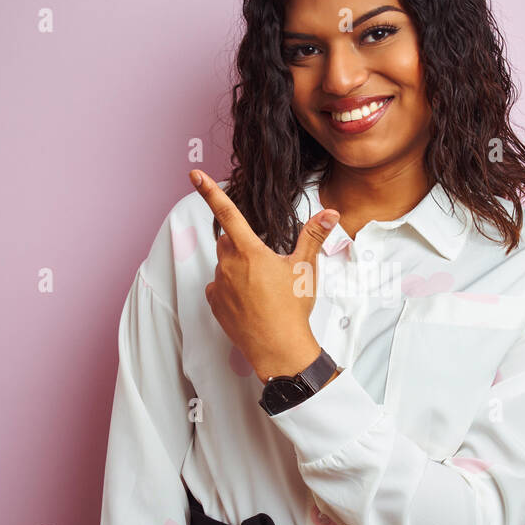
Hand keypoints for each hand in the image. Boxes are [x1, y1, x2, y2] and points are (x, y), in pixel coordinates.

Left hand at [191, 168, 339, 380]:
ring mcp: (219, 286)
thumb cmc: (293, 308)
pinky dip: (230, 288)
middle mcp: (229, 266)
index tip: (194, 175)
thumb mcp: (306, 269)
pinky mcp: (214, 304)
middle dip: (242, 244)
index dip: (210, 192)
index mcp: (250, 252)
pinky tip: (250, 300)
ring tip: (262, 288)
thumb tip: (330, 213)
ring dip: (238, 268)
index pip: (227, 214)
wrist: (280, 349)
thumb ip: (314, 237)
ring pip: (224, 265)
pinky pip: (218, 287)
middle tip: (265, 262)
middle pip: (228, 242)